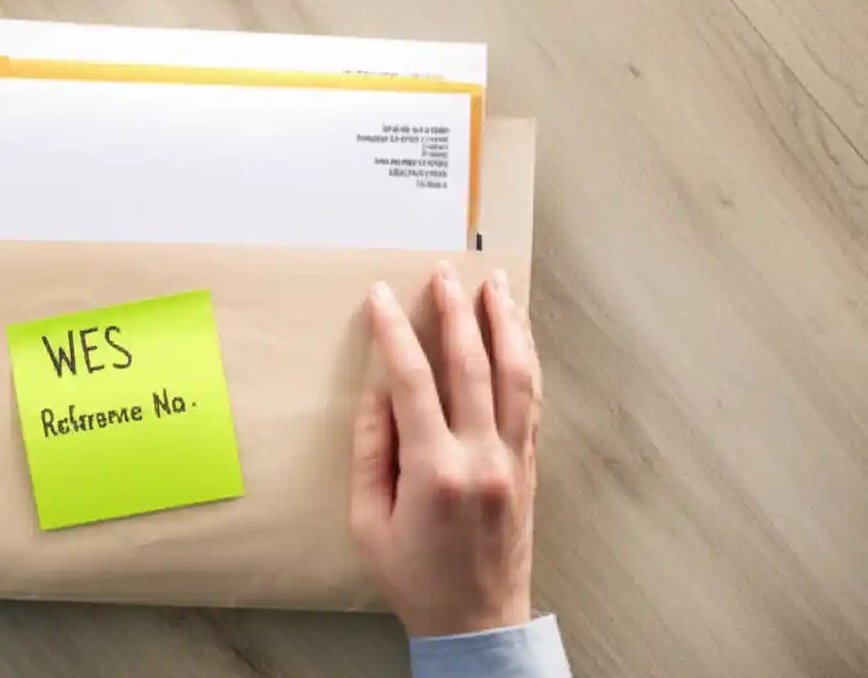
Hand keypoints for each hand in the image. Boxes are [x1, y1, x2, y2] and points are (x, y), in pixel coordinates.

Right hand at [351, 263, 540, 636]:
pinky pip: (530, 399)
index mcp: (435, 471)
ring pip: (515, 374)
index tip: (381, 298)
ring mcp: (513, 459)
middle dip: (456, 311)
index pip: (413, 381)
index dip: (394, 332)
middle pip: (472, 364)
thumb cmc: (415, 579)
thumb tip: (378, 393)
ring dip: (505, 323)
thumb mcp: (368, 523)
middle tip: (444, 273)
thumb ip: (370, 452)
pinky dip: (525, 359)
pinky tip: (517, 334)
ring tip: (494, 283)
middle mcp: (482, 456)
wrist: (477, 624)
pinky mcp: (528, 465)